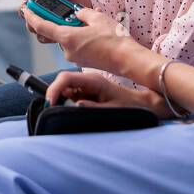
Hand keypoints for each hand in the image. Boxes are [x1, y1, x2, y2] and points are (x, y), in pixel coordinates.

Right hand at [15, 0, 92, 42]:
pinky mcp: (48, 32)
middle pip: (23, 12)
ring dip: (40, 26)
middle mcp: (36, 7)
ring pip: (32, 26)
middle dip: (30, 15)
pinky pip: (43, 36)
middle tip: (39, 14)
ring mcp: (41, 20)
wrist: (83, 9)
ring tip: (52, 24)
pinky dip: (50, 36)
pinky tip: (59, 33)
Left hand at [20, 3, 137, 73]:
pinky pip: (74, 46)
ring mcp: (74, 57)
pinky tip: (91, 33)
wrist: (127, 60)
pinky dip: (78, 38)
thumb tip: (77, 13)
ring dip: (71, 30)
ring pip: (66, 39)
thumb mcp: (97, 17)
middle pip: (54, 32)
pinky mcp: (82, 61)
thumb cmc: (114, 40)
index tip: (25, 9)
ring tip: (86, 22)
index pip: (42, 26)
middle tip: (62, 11)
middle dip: (56, 21)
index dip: (32, 16)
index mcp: (68, 37)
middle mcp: (67, 50)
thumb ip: (82, 12)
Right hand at [45, 69, 168, 116]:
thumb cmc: (131, 108)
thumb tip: (76, 104)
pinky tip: (70, 113)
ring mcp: (89, 87)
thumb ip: (94, 108)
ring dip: (61, 101)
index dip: (54, 89)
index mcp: (93, 81)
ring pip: (67, 90)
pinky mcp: (90, 94)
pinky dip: (68, 104)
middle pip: (63, 83)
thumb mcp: (114, 111)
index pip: (66, 78)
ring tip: (60, 115)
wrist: (144, 106)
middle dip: (55, 95)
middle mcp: (89, 82)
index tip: (48, 103)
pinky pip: (73, 97)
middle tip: (52, 112)